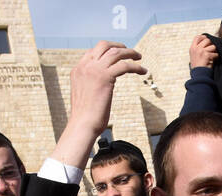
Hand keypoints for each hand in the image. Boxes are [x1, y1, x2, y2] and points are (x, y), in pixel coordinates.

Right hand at [56, 41, 146, 165]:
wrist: (82, 124)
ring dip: (129, 53)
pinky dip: (136, 67)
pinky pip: (124, 65)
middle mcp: (85, 66)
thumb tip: (102, 87)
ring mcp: (94, 70)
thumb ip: (91, 85)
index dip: (106, 51)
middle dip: (118, 46)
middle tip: (129, 52)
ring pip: (116, 53)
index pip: (92, 52)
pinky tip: (143, 71)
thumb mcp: (85, 95)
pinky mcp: (105, 77)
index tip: (117, 55)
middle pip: (103, 46)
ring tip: (139, 57)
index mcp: (78, 70)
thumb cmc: (85, 117)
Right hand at [189, 34, 217, 68]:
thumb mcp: (194, 56)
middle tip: (212, 50)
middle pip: (207, 40)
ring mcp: (201, 51)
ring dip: (214, 51)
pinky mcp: (206, 55)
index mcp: (192, 48)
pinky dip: (216, 57)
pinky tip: (214, 60)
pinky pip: (215, 54)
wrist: (198, 75)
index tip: (206, 39)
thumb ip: (198, 49)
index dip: (203, 37)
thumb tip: (206, 41)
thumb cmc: (197, 67)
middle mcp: (196, 48)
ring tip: (213, 56)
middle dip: (211, 44)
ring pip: (213, 46)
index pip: (197, 37)